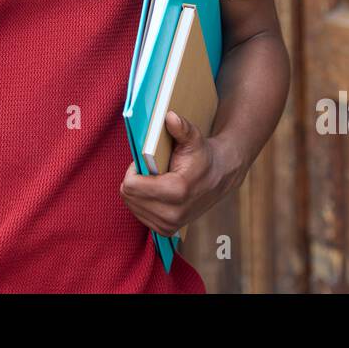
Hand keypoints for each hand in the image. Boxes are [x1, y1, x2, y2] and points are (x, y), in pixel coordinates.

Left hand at [120, 111, 243, 238]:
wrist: (219, 178)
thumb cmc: (202, 156)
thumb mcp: (194, 138)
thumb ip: (181, 128)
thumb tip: (170, 116)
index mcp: (176, 191)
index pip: (132, 186)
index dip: (133, 170)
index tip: (145, 162)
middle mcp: (172, 214)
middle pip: (129, 196)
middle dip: (134, 179)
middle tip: (151, 169)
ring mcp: (168, 225)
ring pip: (131, 205)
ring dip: (137, 191)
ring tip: (155, 180)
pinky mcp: (165, 231)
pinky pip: (138, 215)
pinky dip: (142, 202)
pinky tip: (155, 192)